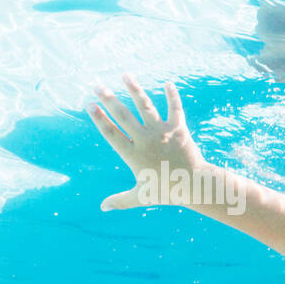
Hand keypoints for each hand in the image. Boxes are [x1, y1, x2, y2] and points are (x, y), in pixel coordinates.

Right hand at [88, 75, 206, 210]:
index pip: (111, 134)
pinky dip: (172, 96)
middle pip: (123, 116)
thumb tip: (102, 208)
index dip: (99, 119)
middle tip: (97, 86)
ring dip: (135, 89)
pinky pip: (175, 108)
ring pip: (145, 106)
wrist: (195, 185)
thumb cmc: (167, 192)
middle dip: (109, 99)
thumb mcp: (141, 197)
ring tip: (125, 75)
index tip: (89, 105)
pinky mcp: (179, 129)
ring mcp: (162, 132)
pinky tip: (169, 83)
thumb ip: (120, 200)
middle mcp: (145, 140)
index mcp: (133, 154)